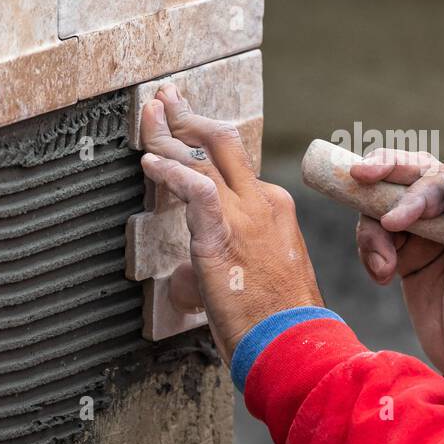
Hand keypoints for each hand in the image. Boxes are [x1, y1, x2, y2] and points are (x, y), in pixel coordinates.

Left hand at [139, 85, 323, 361]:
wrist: (296, 345)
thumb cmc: (276, 323)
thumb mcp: (255, 278)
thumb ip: (225, 262)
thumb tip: (191, 273)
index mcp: (272, 208)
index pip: (231, 163)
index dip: (199, 143)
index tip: (180, 127)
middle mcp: (261, 202)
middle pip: (220, 142)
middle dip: (187, 116)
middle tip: (164, 98)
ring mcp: (244, 216)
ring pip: (203, 157)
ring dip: (169, 133)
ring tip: (148, 115)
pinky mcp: (224, 235)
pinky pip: (195, 190)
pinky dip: (169, 172)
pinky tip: (148, 161)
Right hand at [352, 149, 443, 389]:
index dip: (414, 191)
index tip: (392, 221)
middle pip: (413, 175)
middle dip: (384, 175)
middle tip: (356, 175)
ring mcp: (431, 228)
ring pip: (386, 204)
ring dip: (374, 233)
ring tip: (382, 270)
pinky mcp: (408, 248)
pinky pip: (375, 232)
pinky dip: (370, 251)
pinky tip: (381, 276)